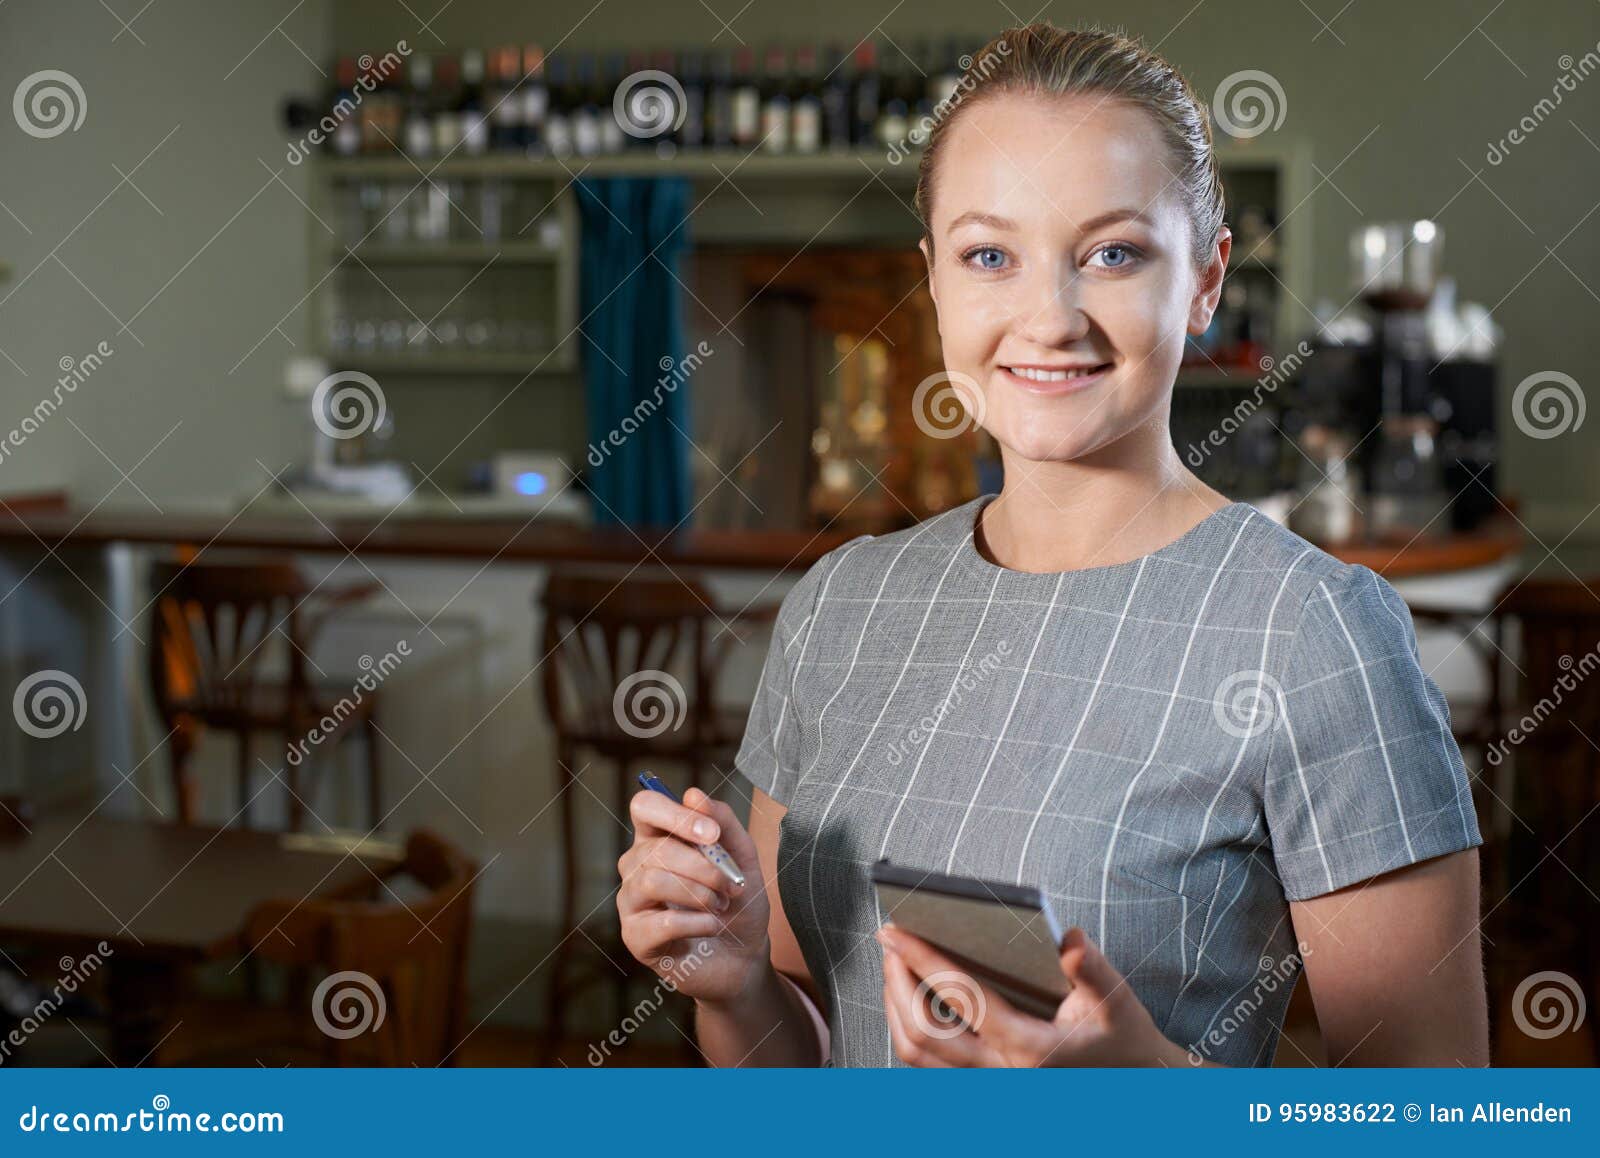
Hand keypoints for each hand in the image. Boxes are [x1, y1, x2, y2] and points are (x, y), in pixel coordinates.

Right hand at [617, 786, 769, 1003]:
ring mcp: (631, 902)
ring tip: (721, 906)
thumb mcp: (742, 857)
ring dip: (700, 894)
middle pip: (656, 848)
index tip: (711, 835)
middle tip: (732, 885)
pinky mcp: (635, 937)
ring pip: (652, 881)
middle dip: (703, 867)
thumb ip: (723, 822)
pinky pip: (660, 922)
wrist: (743, 957)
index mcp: (658, 838)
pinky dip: (697, 923)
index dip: (674, 815)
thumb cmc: (737, 903)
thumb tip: (692, 794)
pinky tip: (711, 926)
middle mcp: (637, 866)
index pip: (644, 807)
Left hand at [876, 924, 1193, 1066]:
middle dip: (896, 982)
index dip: (922, 959)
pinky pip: (929, 1064)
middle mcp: (1000, 1073)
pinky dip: (909, 1028)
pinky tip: (911, 997)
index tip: (894, 930)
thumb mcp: (1118, 1002)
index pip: (961, 998)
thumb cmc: (1120, 1037)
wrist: (1134, 1084)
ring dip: (896, 1007)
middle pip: (923, 1032)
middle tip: (889, 942)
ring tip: (895, 966)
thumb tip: (1071, 941)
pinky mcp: (982, 1086)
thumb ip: (1093, 971)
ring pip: (917, 1055)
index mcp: (1028, 1049)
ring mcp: (987, 1085)